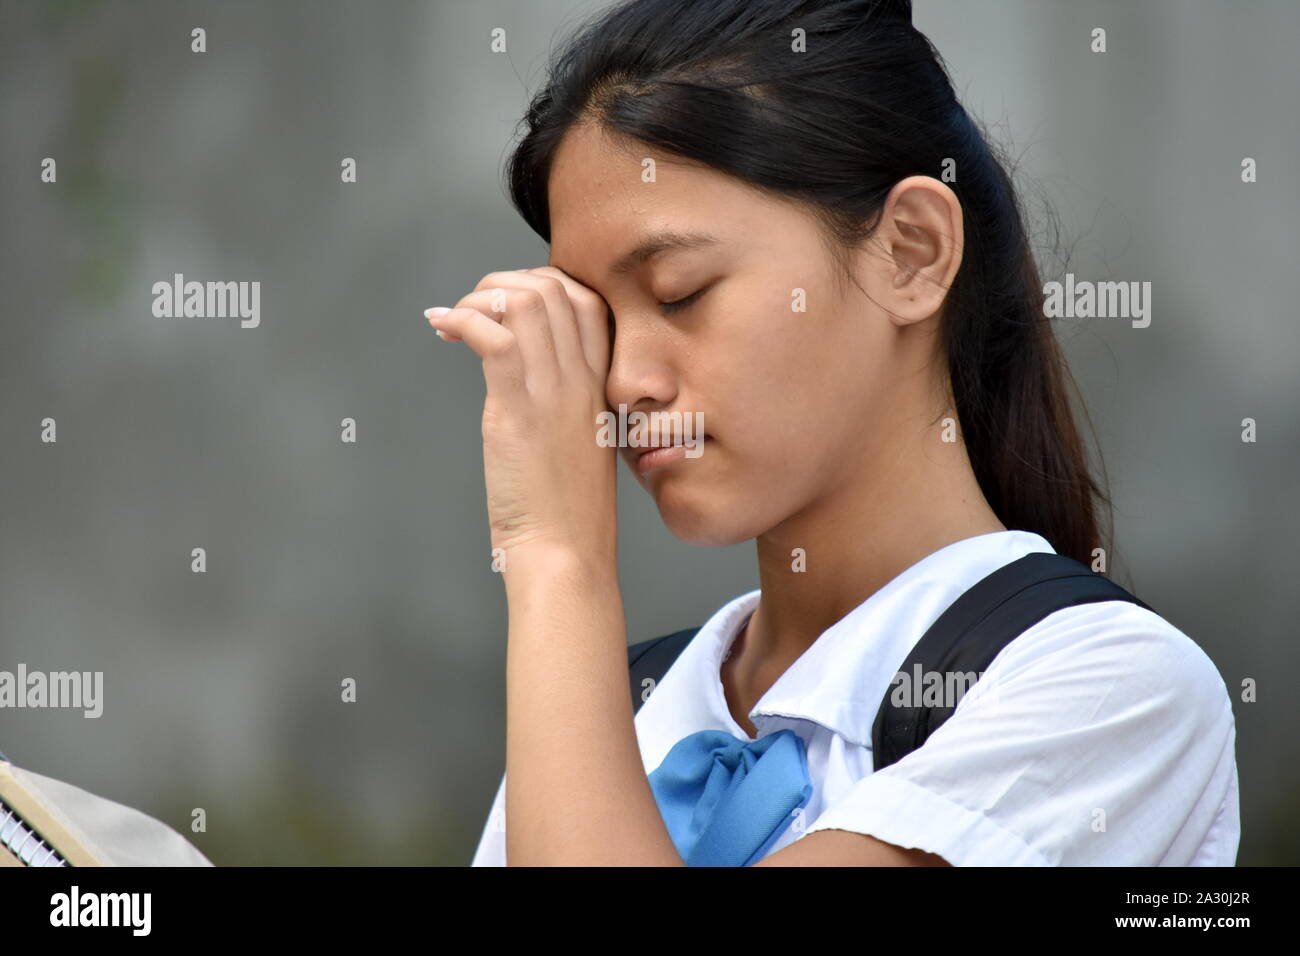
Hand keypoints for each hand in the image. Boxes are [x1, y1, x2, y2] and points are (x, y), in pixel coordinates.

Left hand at [425, 267, 616, 571]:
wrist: (566, 552)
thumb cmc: (566, 511)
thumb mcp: (575, 444)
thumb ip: (560, 406)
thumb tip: (523, 378)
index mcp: (601, 386)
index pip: (587, 301)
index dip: (542, 284)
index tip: (507, 302)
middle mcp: (582, 380)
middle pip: (553, 289)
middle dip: (502, 282)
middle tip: (472, 305)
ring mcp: (554, 392)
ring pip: (524, 303)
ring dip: (477, 298)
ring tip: (453, 318)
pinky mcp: (519, 410)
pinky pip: (494, 337)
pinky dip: (461, 320)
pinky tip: (442, 330)